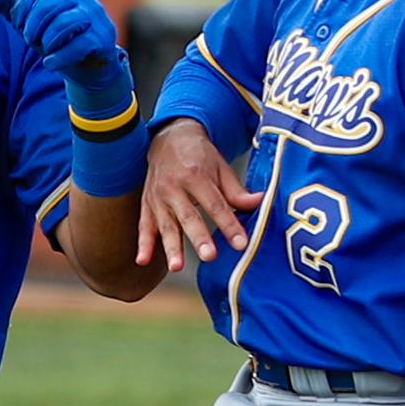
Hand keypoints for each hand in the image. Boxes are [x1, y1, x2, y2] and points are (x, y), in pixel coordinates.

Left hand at [0, 0, 127, 98]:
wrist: (87, 63)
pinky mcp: (102, 37)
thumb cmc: (54, 35)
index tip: (20, 23)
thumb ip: (6, 2)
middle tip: (30, 40)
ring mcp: (95, 14)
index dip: (23, 6)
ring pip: (63, 24)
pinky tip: (50, 64)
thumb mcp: (28, 19)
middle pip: (47, 5)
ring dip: (46, 42)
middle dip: (32, 28)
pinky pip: (78, 45)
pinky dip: (58, 58)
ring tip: (44, 50)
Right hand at [137, 119, 261, 269]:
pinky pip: (144, 226)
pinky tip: (143, 261)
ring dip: (170, 247)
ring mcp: (158, 197)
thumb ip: (236, 191)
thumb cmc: (198, 156)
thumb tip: (261, 203)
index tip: (241, 243)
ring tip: (176, 267)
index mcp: (196, 175)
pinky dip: (143, 244)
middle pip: (188, 216)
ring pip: (165, 225)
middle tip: (210, 256)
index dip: (229, 224)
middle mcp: (174, 187)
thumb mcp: (220, 167)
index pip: (215, 204)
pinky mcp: (147, 205)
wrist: (168, 139)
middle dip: (199, 237)